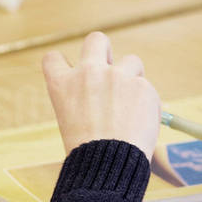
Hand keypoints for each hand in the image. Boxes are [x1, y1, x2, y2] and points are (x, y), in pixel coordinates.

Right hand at [42, 31, 160, 160]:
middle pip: (96, 39)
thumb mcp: (71, 120)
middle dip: (104, 49)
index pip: (53, 58)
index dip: (63, 64)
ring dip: (132, 77)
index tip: (72, 73)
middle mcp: (87, 73)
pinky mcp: (142, 85)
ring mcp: (116, 76)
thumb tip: (106, 90)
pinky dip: (146, 102)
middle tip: (110, 67)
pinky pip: (147, 88)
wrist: (109, 162)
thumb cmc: (88, 151)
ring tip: (131, 105)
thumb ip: (84, 98)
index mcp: (61, 84)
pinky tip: (140, 122)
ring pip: (131, 61)